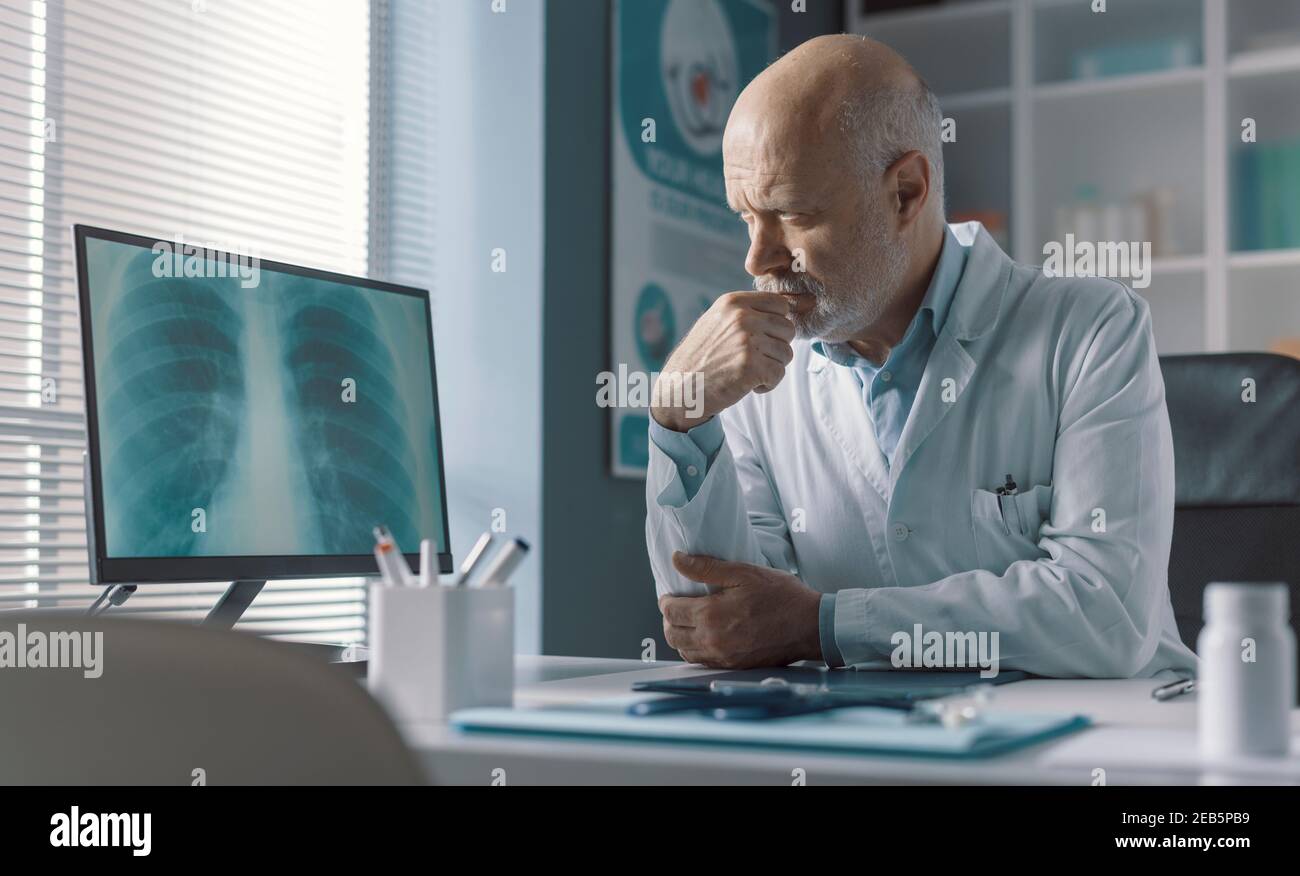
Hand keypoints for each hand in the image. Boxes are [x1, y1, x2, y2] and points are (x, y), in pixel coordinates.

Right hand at [651, 292, 810, 432]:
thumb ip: (748, 312)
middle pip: (788, 329)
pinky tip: (748, 385)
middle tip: (754, 360)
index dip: (776, 325)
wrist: (679, 389)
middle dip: (776, 348)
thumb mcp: (718, 322)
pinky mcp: (751, 367)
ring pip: (786, 353)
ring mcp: (747, 341)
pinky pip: (779, 374)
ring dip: (772, 367)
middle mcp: (742, 317)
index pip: (780, 305)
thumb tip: (793, 305)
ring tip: (748, 372)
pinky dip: (767, 384)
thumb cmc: (701, 358)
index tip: (761, 340)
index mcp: (733, 302)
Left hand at [658, 552, 821, 668]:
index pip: (671, 611)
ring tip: (686, 622)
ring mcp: (723, 656)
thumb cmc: (782, 597)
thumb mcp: (744, 572)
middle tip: (675, 607)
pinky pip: (702, 662)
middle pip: (672, 634)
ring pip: (684, 651)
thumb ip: (706, 568)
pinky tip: (702, 638)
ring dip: (679, 636)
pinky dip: (694, 650)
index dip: (665, 601)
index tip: (669, 594)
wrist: (810, 626)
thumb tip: (678, 560)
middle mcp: (713, 640)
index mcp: (711, 616)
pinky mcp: (734, 665)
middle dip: (668, 619)